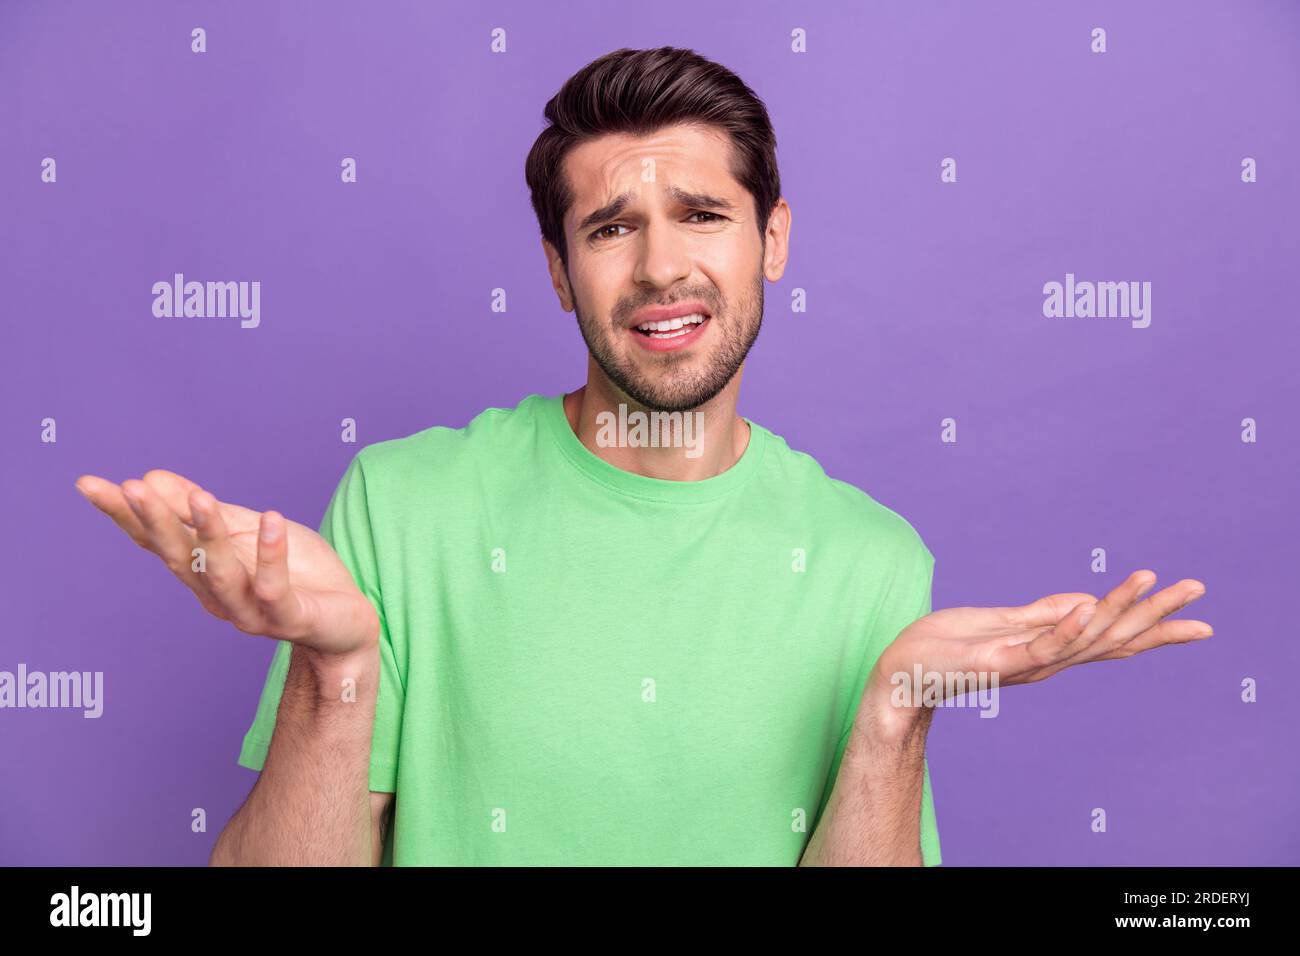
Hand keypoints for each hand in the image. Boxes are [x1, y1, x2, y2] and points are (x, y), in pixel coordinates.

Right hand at [75, 469, 379, 657]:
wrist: (347, 621)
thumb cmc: (297, 573)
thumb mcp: (248, 531)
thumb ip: (204, 510)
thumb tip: (152, 478)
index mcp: (203, 572)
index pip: (156, 541)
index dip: (123, 515)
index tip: (89, 485)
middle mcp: (217, 595)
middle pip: (179, 558)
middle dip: (156, 524)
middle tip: (132, 488)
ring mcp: (252, 611)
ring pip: (221, 576)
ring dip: (209, 538)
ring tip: (201, 497)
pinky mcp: (290, 618)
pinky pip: (274, 589)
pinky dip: (270, 556)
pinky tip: (272, 519)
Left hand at [868, 569, 1210, 710]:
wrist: (901, 676)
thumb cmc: (945, 649)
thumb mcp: (1001, 623)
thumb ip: (1042, 614)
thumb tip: (1086, 599)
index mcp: (1050, 648)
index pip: (1112, 634)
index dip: (1154, 622)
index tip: (1196, 610)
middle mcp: (1046, 660)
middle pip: (1113, 636)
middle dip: (1157, 614)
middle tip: (1199, 589)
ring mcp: (1024, 662)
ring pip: (1084, 637)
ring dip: (1119, 609)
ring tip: (1153, 583)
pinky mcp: (997, 660)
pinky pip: (1038, 645)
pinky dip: (1065, 627)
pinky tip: (1089, 606)